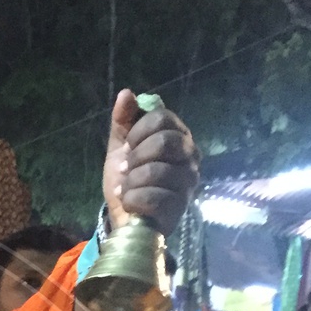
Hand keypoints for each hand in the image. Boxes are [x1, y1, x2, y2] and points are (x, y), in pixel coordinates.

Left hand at [104, 89, 199, 236]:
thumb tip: (126, 94)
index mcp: (178, 136)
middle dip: (136, 157)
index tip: (127, 146)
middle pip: (164, 141)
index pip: (162, 117)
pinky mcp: (180, 208)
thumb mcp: (120, 148)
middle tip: (127, 169)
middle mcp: (190, 156)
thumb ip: (123, 121)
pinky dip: (133, 200)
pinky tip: (130, 203)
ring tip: (127, 188)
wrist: (124, 216)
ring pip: (156, 172)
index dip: (137, 131)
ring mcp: (188, 183)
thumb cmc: (128, 179)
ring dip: (131, 182)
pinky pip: (153, 197)